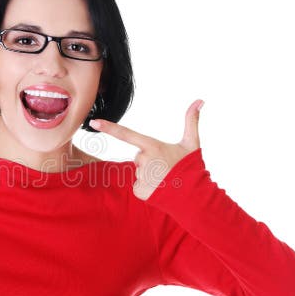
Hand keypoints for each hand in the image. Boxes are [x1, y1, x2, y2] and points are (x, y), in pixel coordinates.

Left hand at [89, 99, 203, 200]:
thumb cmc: (191, 167)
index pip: (126, 134)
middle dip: (150, 161)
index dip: (109, 128)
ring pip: (139, 172)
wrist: (193, 195)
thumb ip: (191, 121)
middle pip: (139, 157)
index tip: (94, 122)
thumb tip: (200, 100)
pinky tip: (159, 188)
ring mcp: (140, 176)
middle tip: (166, 167)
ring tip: (165, 178)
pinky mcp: (139, 190)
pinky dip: (148, 187)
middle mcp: (143, 161)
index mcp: (152, 146)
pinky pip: (138, 185)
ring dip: (150, 174)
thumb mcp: (192, 143)